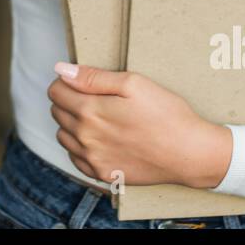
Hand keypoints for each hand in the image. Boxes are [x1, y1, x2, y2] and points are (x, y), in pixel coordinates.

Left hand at [48, 62, 232, 189]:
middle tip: (95, 97)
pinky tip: (100, 139)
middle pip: (57, 112)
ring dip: (72, 123)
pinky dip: (80, 146)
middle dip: (69, 100)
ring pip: (63, 135)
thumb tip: (61, 70)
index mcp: (90, 111)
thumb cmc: (166, 114)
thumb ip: (93, 77)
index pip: (55, 91)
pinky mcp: (101, 174)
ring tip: (99, 117)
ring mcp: (92, 159)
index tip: (82, 81)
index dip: (67, 81)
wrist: (189, 153)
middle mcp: (85, 137)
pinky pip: (75, 158)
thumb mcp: (133, 83)